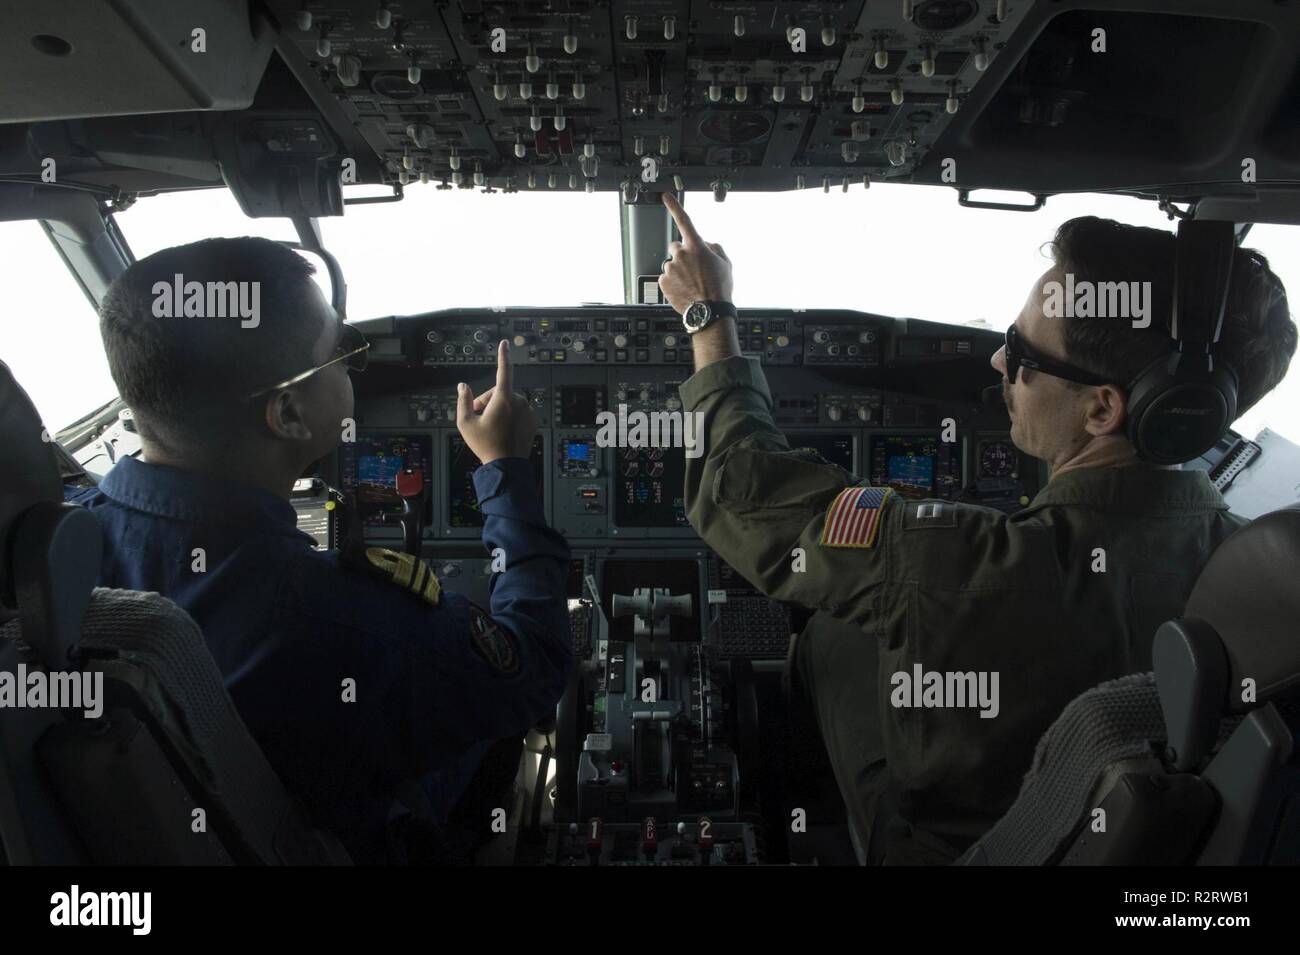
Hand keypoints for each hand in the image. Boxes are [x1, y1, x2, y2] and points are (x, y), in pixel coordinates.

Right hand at [455, 340, 537, 463]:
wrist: (507, 466)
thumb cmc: (486, 445)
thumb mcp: (465, 423)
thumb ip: (463, 401)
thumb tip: (463, 386)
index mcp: (504, 399)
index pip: (504, 371)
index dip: (503, 355)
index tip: (505, 343)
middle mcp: (519, 402)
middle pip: (499, 392)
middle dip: (488, 400)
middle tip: (479, 417)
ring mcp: (528, 411)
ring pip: (509, 402)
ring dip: (499, 409)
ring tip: (491, 426)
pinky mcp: (533, 420)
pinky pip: (519, 412)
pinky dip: (510, 416)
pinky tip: (503, 430)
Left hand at [659, 192, 733, 315]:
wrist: (710, 312)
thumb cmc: (719, 289)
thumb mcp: (726, 264)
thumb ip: (716, 248)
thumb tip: (708, 246)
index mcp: (697, 247)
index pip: (683, 220)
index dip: (674, 206)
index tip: (666, 196)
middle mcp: (681, 255)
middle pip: (676, 247)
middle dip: (683, 254)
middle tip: (693, 269)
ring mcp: (670, 268)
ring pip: (672, 265)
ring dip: (679, 271)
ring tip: (691, 284)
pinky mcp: (663, 282)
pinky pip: (666, 278)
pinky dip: (673, 283)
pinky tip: (684, 290)